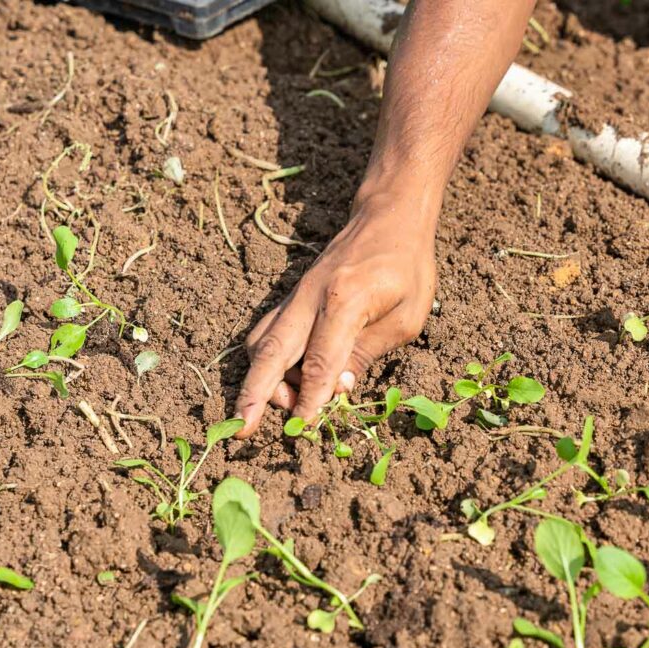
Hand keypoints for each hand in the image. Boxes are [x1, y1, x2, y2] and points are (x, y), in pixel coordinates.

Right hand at [234, 189, 437, 437]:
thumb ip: (368, 352)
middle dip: (255, 394)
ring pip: (262, 341)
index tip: (301, 429)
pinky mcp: (292, 296)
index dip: (309, 400)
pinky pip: (268, 330)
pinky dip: (265, 360)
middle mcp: (311, 297)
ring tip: (271, 409)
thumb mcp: (405, 318)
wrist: (389, 217)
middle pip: (272, 351)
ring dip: (259, 379)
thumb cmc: (406, 267)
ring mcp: (296, 295)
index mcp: (344, 301)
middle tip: (242, 429)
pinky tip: (278, 381)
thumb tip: (337, 388)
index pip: (318, 362)